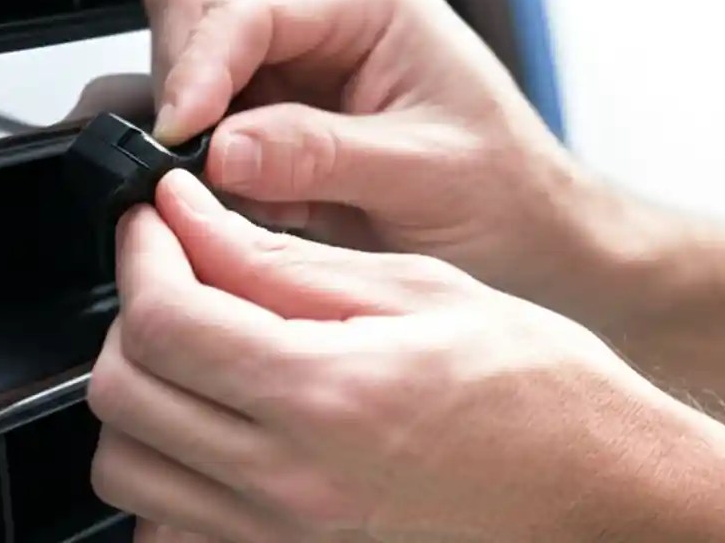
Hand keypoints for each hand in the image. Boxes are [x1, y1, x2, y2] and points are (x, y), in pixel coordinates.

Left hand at [89, 171, 724, 541]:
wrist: (600, 491)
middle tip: (172, 275)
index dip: (140, 252)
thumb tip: (190, 215)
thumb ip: (280, 259)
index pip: (164, 319)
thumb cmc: (538, 391)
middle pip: (124, 394)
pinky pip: (169, 530)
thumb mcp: (417, 289)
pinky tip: (208, 430)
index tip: (152, 221)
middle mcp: (291, 480)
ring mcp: (282, 535)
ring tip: (191, 351)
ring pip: (129, 469)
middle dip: (130, 316)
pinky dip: (164, 477)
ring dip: (139, 395)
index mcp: (326, 394)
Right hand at [144, 0, 613, 317]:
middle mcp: (323, 18)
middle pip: (196, 11)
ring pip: (185, 65)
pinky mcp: (269, 113)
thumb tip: (218, 150)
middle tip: (195, 163)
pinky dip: (203, 168)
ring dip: (193, 133)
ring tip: (247, 194)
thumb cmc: (505, 197)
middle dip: (184, 87)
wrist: (529, 243)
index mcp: (371, 1)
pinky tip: (253, 203)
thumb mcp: (421, 175)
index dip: (202, 67)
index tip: (179, 133)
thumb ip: (316, 154)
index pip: (249, 6)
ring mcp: (290, 64)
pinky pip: (201, 124)